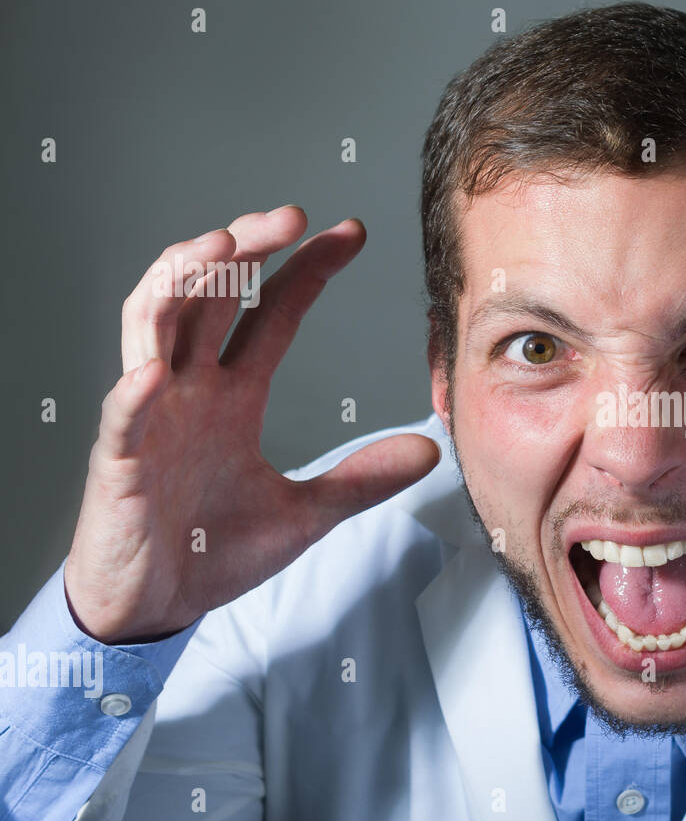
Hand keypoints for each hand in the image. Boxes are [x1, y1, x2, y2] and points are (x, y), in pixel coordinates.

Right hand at [64, 207, 440, 643]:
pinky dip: (135, 390)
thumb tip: (429, 450)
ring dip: (183, 281)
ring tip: (223, 245)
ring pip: (152, 324)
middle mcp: (189, 390)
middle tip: (292, 214)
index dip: (306, 268)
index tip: (350, 231)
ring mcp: (151, 418)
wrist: (156, 605)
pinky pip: (122, 417)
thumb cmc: (213, 551)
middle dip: (246, 246)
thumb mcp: (306, 513)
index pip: (271, 312)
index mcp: (231, 396)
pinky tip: (159, 369)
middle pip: (209, 294)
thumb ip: (362, 479)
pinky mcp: (120, 462)